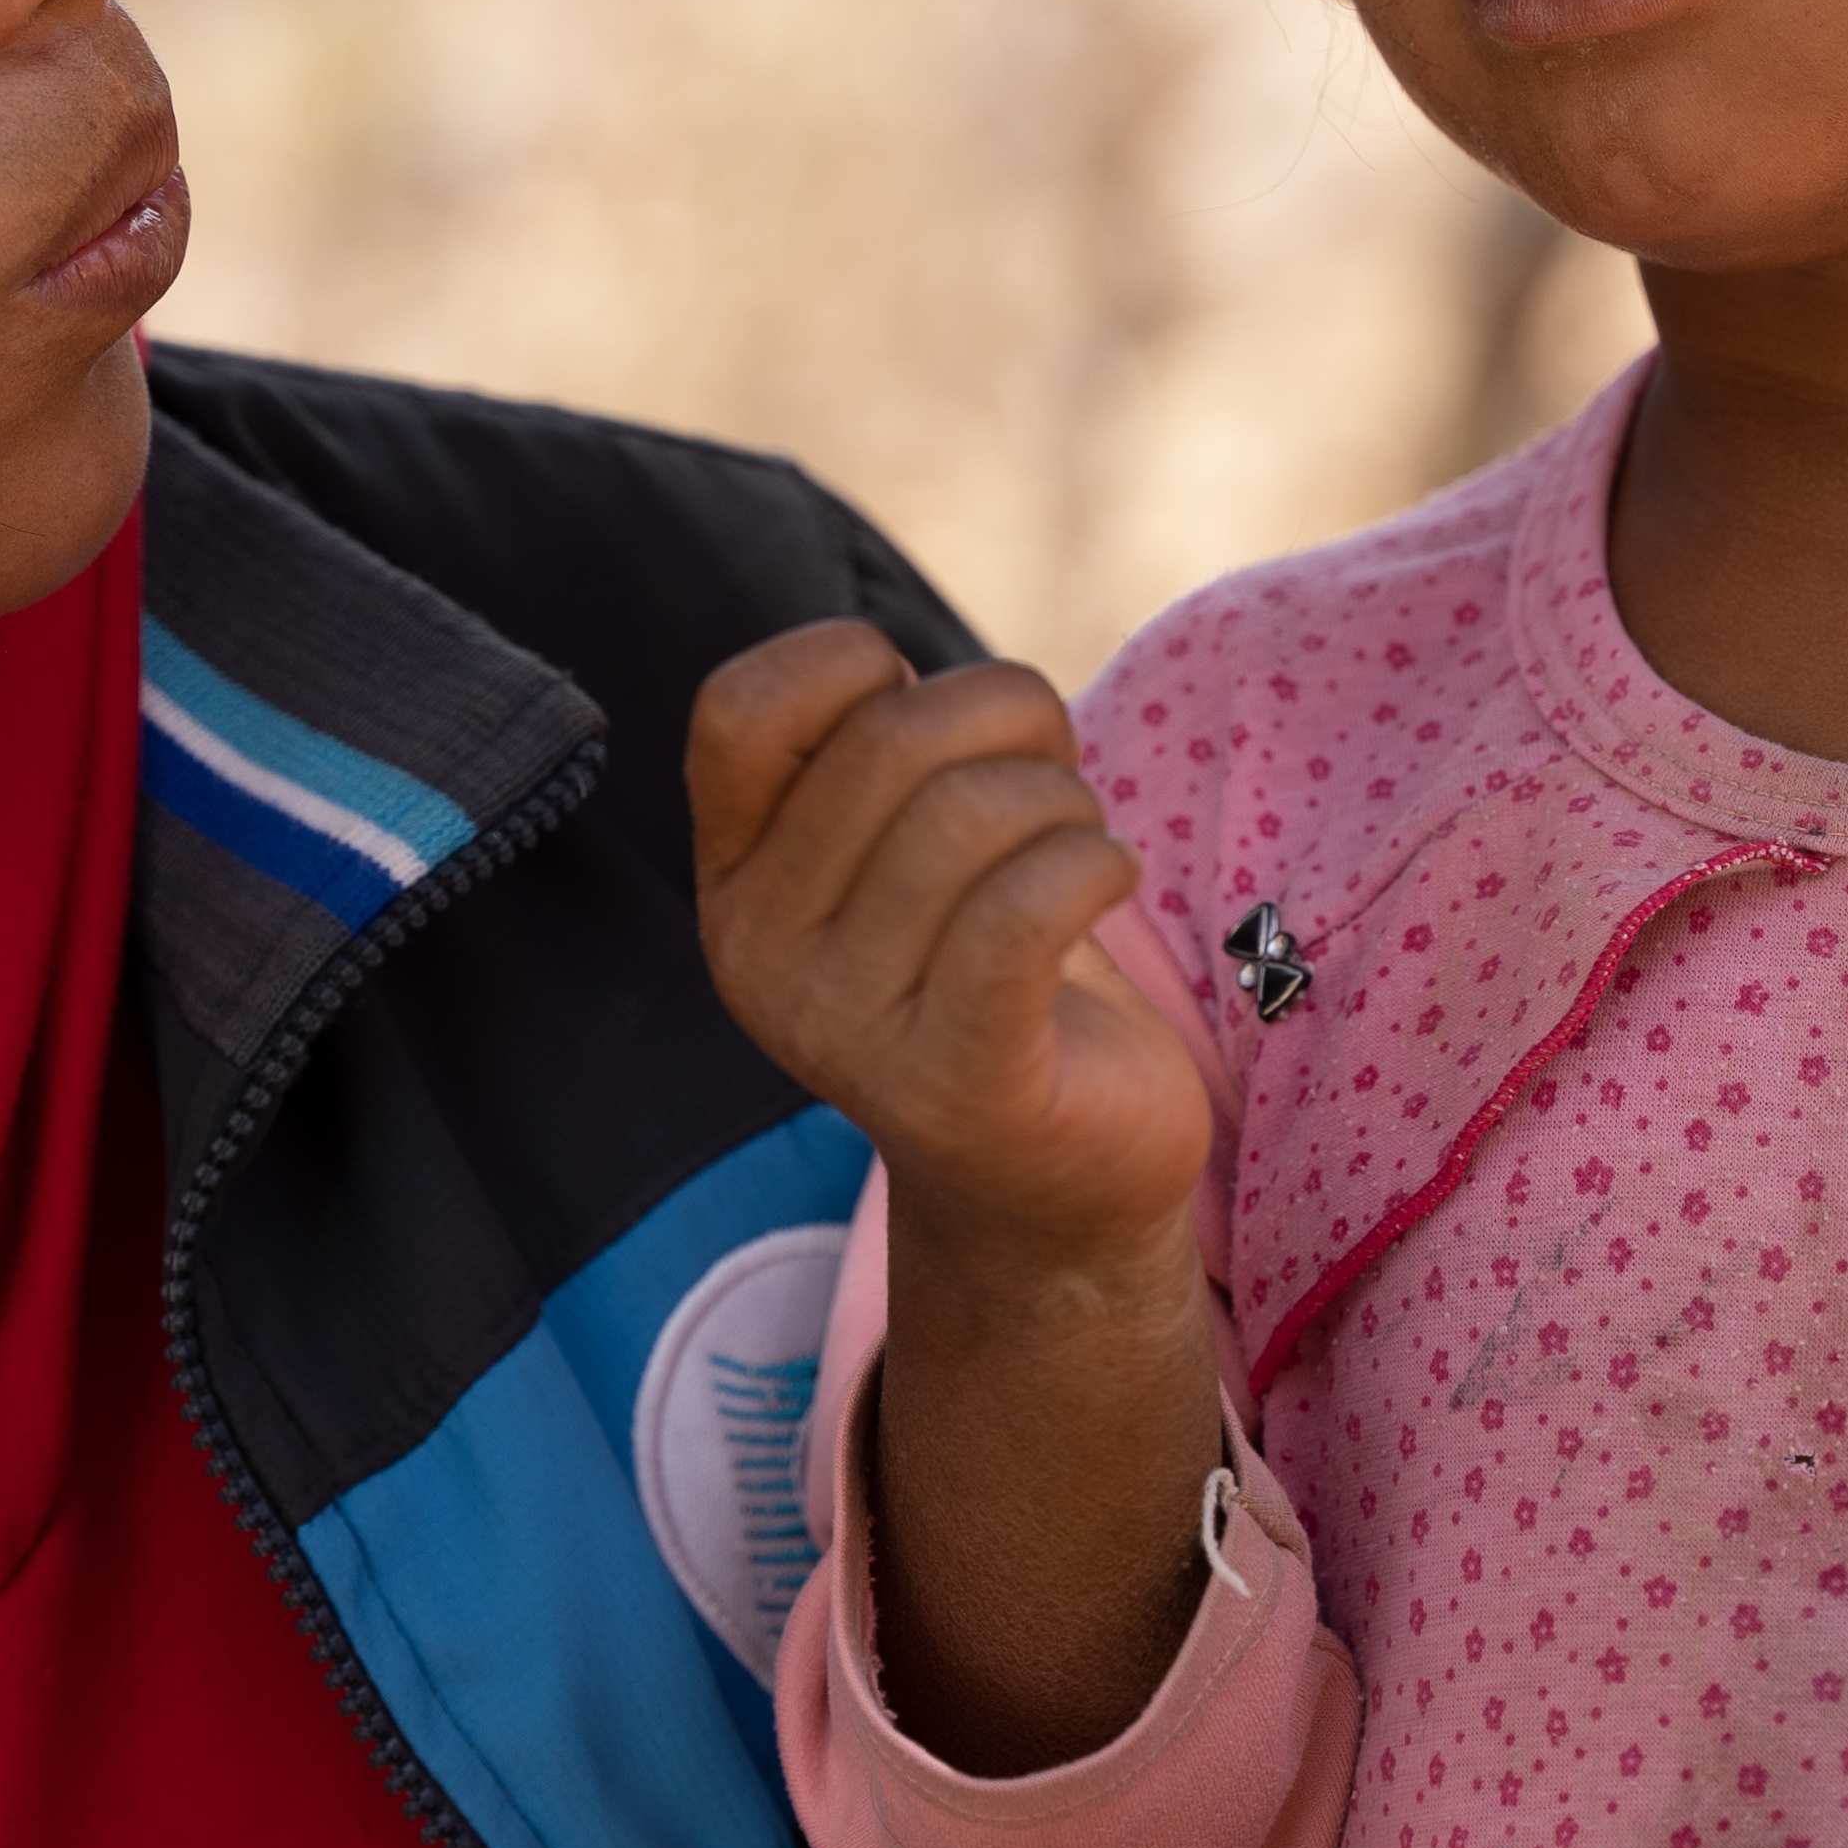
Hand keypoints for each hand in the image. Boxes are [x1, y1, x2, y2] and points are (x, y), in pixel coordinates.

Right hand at [686, 623, 1212, 1270]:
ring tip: (1079, 850)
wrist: (1052, 1185)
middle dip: (1009, 722)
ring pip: (973, 813)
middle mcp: (760, 956)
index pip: (740, 707)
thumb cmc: (993, 974)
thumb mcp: (900, 856)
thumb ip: (871, 756)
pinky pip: (1025, 911)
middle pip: (891, 739)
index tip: (927, 714)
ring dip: (1065, 800)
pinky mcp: (958, 1085)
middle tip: (1048, 787)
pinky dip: (1095, 864)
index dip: (854, 664)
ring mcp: (847, 1031)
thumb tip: (885, 662)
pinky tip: (1111, 881)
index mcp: (735, 882)